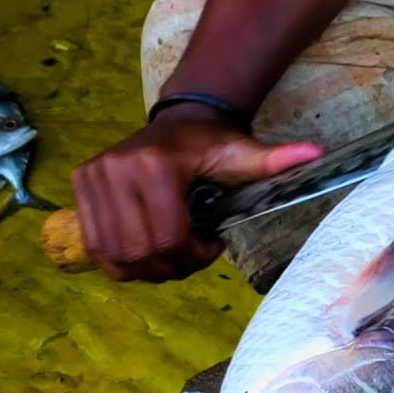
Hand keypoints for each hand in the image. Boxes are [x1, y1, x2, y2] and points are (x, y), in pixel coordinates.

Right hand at [69, 105, 322, 281]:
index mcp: (154, 165)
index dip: (193, 256)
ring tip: (171, 253)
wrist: (175, 123)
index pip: (169, 238)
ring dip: (148, 269)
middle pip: (143, 252)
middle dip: (172, 266)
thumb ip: (272, 161)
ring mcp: (92, 179)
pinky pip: (97, 249)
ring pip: (117, 257)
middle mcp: (115, 170)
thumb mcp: (241, 154)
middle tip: (192, 255)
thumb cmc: (210, 146)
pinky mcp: (79, 188)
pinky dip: (123, 263)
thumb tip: (313, 155)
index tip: (210, 245)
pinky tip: (148, 251)